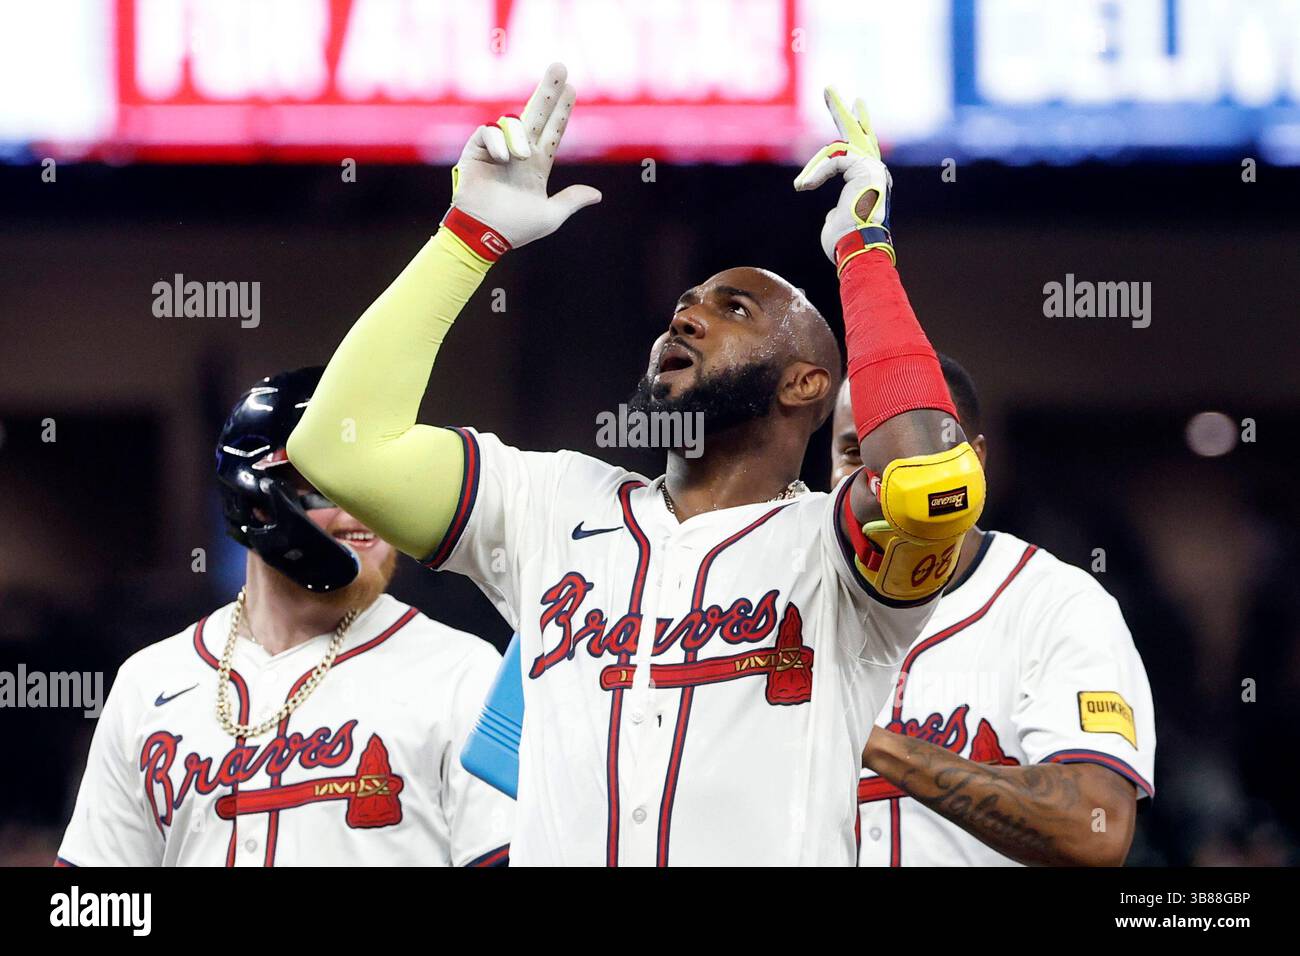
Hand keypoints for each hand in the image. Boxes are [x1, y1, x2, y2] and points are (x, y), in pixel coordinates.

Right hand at [447, 62, 601, 251]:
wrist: (484, 233)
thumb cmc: (515, 228)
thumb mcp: (551, 215)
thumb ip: (572, 200)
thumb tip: (597, 194)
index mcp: (537, 165)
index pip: (553, 131)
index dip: (562, 111)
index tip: (572, 88)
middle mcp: (519, 152)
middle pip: (537, 113)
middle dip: (548, 90)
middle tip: (560, 66)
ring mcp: (498, 149)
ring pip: (513, 122)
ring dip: (519, 135)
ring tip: (522, 157)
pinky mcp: (476, 150)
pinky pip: (489, 131)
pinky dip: (499, 142)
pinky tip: (503, 159)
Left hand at [793, 86, 893, 270]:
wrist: (859, 249)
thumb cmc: (845, 244)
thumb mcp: (838, 222)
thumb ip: (838, 210)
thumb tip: (835, 212)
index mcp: (870, 182)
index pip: (863, 149)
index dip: (857, 129)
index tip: (852, 108)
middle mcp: (876, 171)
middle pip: (858, 133)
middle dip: (840, 110)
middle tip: (828, 89)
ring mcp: (873, 168)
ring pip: (838, 148)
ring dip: (815, 167)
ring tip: (804, 183)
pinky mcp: (866, 168)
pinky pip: (834, 160)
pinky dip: (818, 174)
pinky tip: (806, 187)